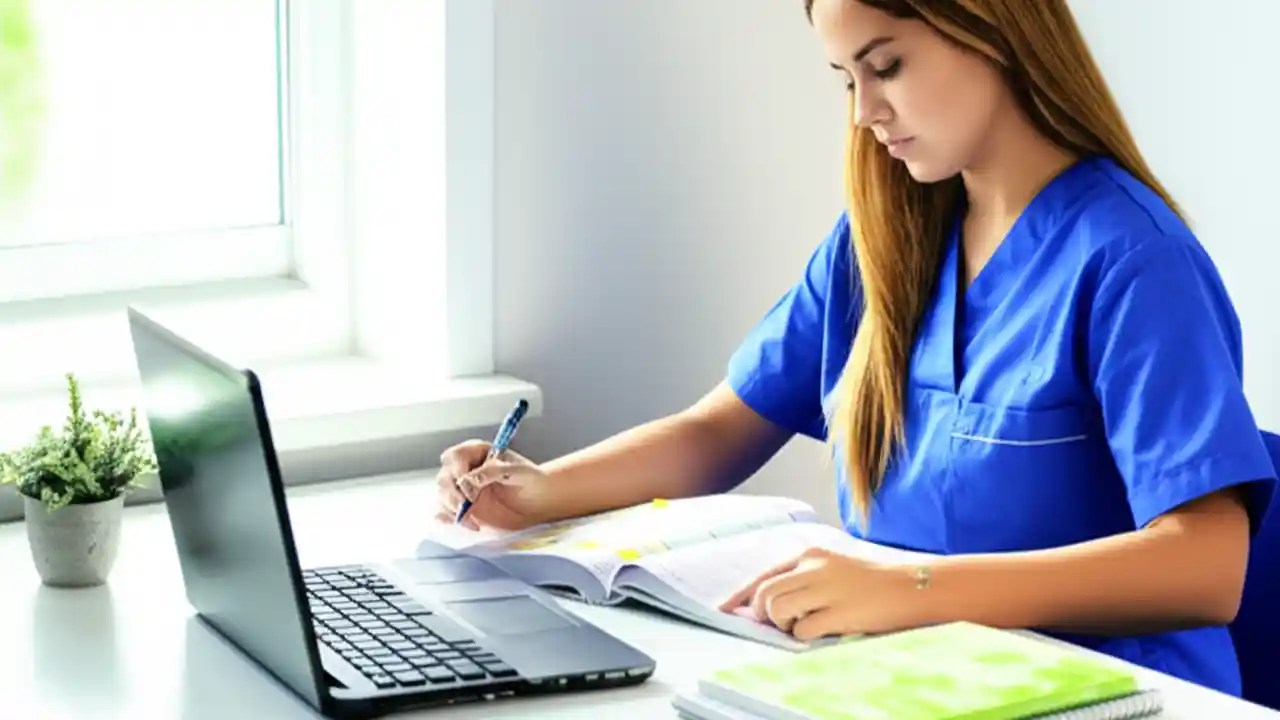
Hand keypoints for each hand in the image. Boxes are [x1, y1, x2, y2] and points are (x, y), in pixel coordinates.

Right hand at [434, 441, 553, 531]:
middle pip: (444, 476)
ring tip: (470, 518)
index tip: (469, 487)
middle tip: (467, 505)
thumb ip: (493, 471)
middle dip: (452, 493)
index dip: (457, 470)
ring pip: (443, 495)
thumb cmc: (531, 480)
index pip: (455, 456)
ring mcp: (462, 489)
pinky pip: (445, 511)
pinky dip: (448, 518)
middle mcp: (466, 469)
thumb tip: (469, 480)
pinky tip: (464, 522)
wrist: (538, 501)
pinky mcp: (463, 507)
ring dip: (451, 507)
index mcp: (477, 453)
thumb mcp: (518, 470)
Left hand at [717, 547, 926, 641]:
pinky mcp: (837, 611)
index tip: (724, 610)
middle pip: (764, 595)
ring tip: (810, 623)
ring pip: (777, 611)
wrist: (910, 586)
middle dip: (764, 615)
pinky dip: (807, 636)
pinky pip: (802, 631)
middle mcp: (812, 568)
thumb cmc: (869, 583)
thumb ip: (801, 581)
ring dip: (787, 625)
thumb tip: (766, 604)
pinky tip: (826, 629)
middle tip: (784, 622)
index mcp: (809, 556)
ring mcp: (825, 589)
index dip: (740, 596)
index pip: (763, 576)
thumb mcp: (832, 570)